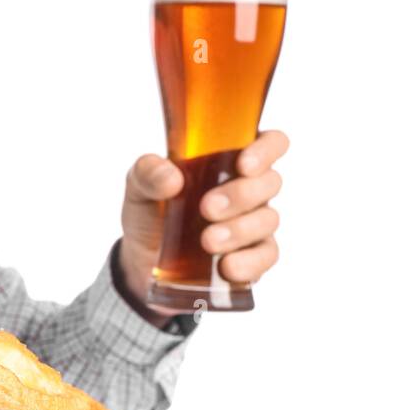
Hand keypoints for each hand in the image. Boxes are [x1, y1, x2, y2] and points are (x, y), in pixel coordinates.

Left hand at [118, 130, 288, 319]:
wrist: (142, 262)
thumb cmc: (151, 213)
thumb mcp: (139, 188)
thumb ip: (147, 172)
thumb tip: (171, 177)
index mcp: (229, 160)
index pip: (270, 143)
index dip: (266, 149)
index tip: (243, 164)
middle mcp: (248, 188)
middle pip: (271, 182)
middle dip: (242, 194)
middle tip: (207, 208)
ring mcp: (253, 223)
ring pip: (269, 219)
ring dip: (240, 229)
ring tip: (207, 241)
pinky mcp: (252, 257)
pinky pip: (266, 257)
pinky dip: (249, 262)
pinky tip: (227, 266)